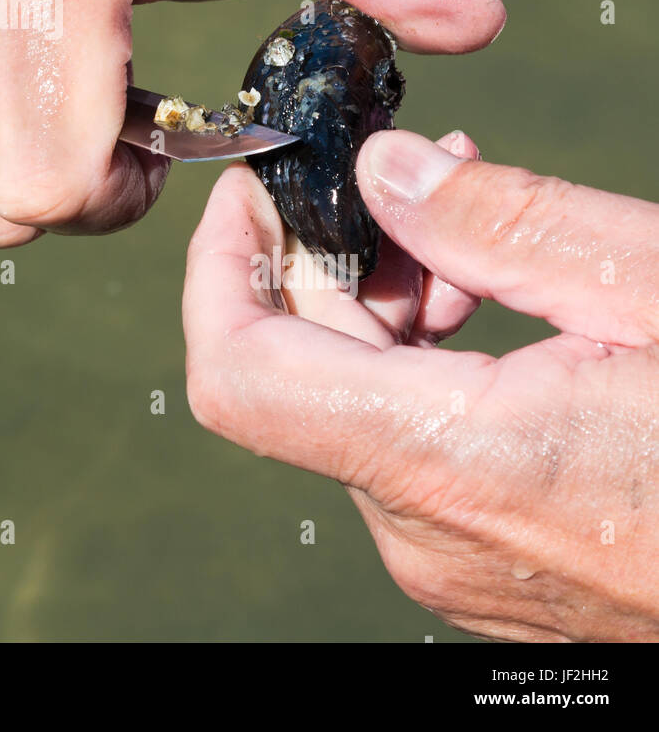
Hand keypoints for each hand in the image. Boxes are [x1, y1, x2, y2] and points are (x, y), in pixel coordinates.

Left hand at [184, 128, 658, 639]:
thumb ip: (509, 224)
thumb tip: (381, 170)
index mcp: (460, 460)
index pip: (240, 372)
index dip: (222, 267)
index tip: (255, 189)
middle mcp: (430, 529)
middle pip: (302, 367)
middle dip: (333, 256)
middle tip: (409, 178)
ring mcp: (456, 558)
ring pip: (354, 399)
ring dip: (390, 302)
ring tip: (477, 235)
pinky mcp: (490, 560)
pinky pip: (409, 441)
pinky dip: (428, 359)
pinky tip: (496, 308)